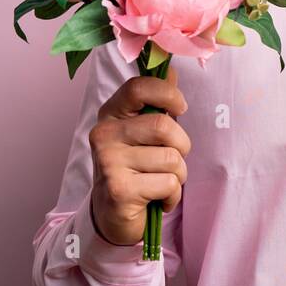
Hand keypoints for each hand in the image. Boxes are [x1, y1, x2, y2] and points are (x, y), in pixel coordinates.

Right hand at [88, 67, 191, 246]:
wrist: (113, 215)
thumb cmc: (136, 168)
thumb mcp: (145, 132)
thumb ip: (158, 103)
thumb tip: (172, 70)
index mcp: (111, 114)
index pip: (139, 87)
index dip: (168, 94)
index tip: (179, 108)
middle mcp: (104, 134)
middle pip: (163, 126)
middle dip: (181, 146)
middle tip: (172, 160)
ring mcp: (108, 161)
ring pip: (171, 159)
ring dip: (178, 176)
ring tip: (161, 183)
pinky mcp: (119, 189)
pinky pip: (168, 184)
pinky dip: (172, 195)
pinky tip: (156, 200)